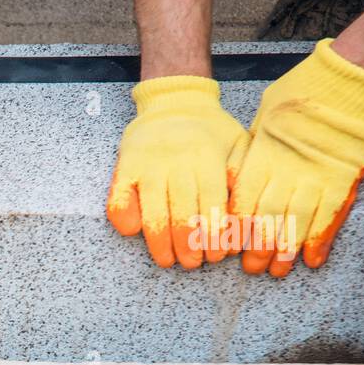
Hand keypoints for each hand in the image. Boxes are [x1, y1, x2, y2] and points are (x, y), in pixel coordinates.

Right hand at [107, 76, 248, 268]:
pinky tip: (132, 232)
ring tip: (167, 261)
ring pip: (152, 210)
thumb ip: (242, 174)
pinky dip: (123, 216)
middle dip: (189, 244)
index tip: (217, 255)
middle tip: (194, 263)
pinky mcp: (125, 166)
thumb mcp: (238, 143)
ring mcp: (147, 164)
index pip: (211, 203)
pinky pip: (118, 196)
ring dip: (159, 242)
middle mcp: (176, 160)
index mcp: (206, 156)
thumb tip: (245, 214)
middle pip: (182, 212)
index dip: (214, 233)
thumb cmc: (210, 130)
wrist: (175, 101)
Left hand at [228, 39, 363, 276]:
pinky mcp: (342, 179)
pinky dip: (320, 240)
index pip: (243, 201)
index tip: (227, 245)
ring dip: (285, 250)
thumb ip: (251, 152)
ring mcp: (317, 176)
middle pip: (267, 217)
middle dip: (257, 246)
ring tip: (277, 271)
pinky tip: (312, 260)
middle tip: (251, 267)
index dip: (235, 227)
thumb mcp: (263, 120)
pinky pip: (329, 216)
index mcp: (263, 156)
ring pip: (297, 222)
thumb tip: (234, 177)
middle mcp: (287, 170)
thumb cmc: (299, 95)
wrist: (345, 81)